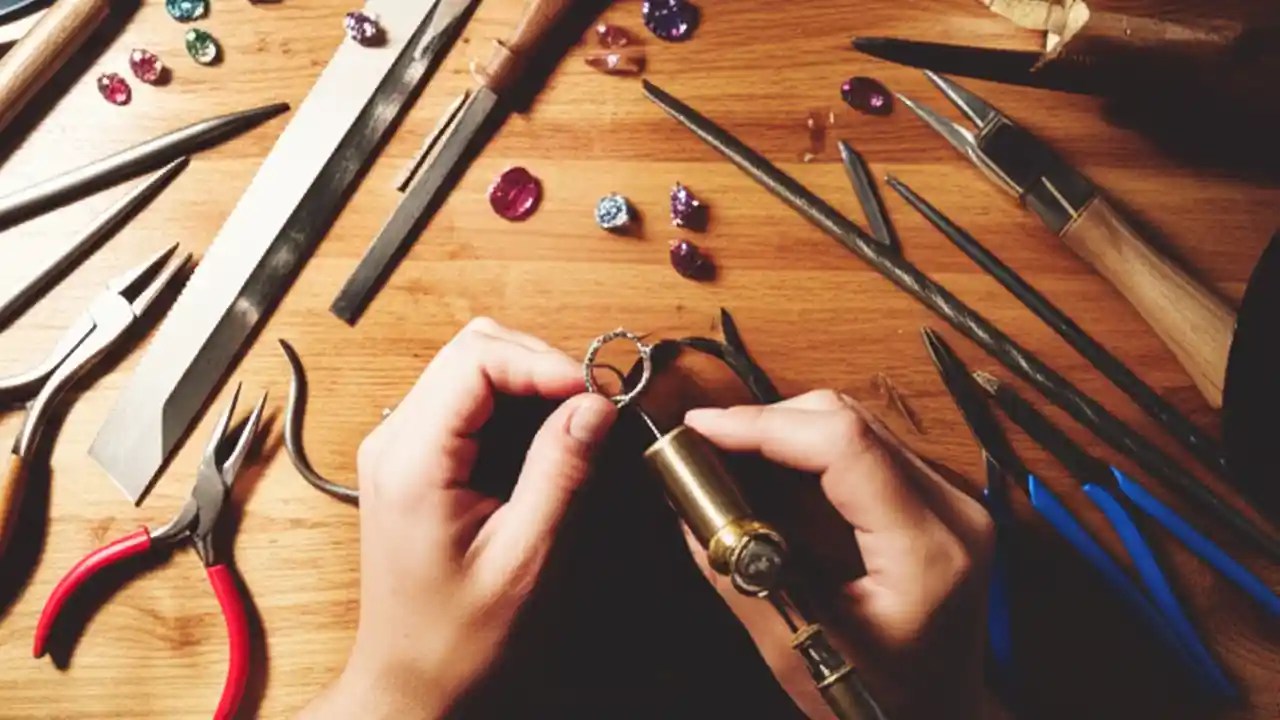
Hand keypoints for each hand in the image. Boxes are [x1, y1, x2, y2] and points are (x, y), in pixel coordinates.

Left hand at [302, 318, 617, 718]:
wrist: (412, 683)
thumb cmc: (460, 640)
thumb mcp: (526, 559)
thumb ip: (560, 472)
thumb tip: (595, 404)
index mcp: (411, 460)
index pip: (476, 359)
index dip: (544, 363)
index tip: (595, 394)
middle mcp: (394, 440)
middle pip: (473, 350)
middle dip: (541, 365)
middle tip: (594, 405)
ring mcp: (400, 447)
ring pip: (473, 368)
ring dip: (531, 384)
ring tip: (577, 425)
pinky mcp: (415, 459)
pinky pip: (469, 403)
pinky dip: (516, 407)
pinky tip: (547, 443)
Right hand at [684, 390, 995, 719]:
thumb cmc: (881, 700)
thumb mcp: (795, 646)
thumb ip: (736, 574)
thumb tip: (687, 507)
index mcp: (926, 551)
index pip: (844, 446)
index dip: (764, 426)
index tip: (704, 429)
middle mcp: (952, 513)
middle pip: (849, 420)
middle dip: (767, 422)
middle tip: (705, 443)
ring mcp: (951, 501)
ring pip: (856, 423)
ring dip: (786, 431)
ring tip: (728, 455)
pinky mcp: (935, 500)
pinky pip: (865, 447)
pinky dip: (808, 449)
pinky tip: (768, 471)